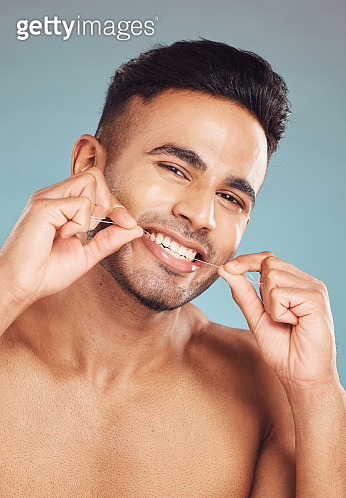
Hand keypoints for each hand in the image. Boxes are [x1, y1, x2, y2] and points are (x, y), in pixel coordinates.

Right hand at [0, 168, 142, 308]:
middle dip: (108, 203)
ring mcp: (47, 198)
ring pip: (90, 181)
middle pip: (95, 176)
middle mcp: (54, 195)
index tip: (125, 223)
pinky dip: (79, 223)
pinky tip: (63, 235)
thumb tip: (136, 228)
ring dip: (93, 211)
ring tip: (74, 231)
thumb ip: (109, 239)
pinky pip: (79, 203)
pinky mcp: (43, 207)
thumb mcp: (87, 255)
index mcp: (63, 204)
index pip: (96, 184)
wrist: (21, 286)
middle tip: (95, 228)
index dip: (115, 203)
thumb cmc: (46, 272)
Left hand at [218, 253, 336, 390]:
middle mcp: (306, 282)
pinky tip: (294, 324)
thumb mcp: (256, 317)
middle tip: (276, 316)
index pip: (268, 259)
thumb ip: (244, 293)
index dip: (246, 261)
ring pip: (272, 278)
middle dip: (262, 291)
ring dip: (271, 306)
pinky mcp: (316, 298)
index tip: (226, 268)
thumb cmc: (283, 350)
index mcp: (295, 283)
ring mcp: (314, 288)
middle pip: (269, 263)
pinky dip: (279, 312)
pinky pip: (281, 294)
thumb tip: (226, 270)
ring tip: (287, 322)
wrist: (301, 375)